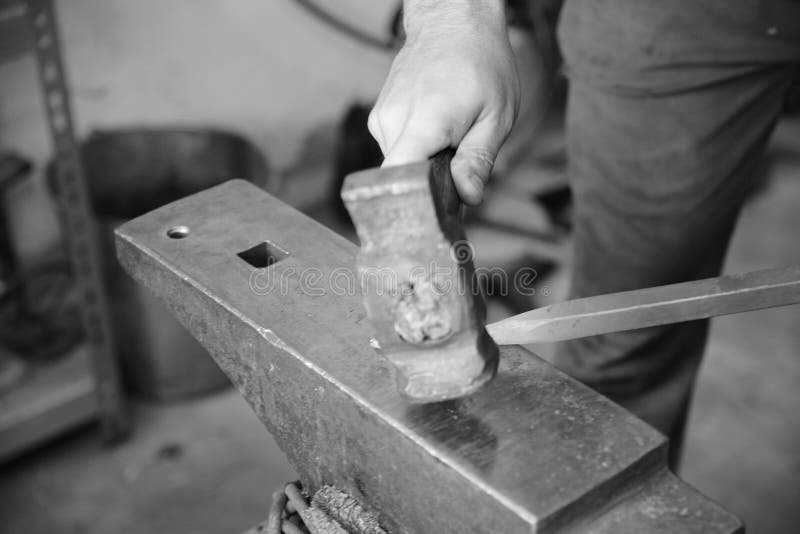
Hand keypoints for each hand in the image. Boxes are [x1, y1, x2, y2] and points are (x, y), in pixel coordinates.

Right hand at [368, 1, 519, 204]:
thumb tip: (468, 198)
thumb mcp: (497, 115)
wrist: (452, 21)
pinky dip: (418, 149)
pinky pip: (397, 150)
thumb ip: (478, 160)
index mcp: (426, 120)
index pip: (399, 176)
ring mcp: (381, 118)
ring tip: (450, 135)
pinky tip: (437, 127)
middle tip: (460, 164)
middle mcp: (393, 120)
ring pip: (401, 166)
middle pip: (404, 178)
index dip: (416, 200)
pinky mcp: (379, 118)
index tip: (438, 208)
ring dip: (426, 163)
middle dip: (432, 182)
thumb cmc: (481, 63)